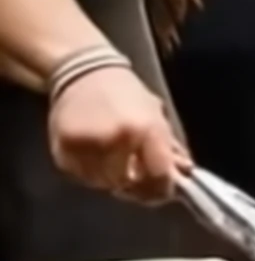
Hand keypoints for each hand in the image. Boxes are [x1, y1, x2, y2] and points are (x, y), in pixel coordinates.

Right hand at [48, 67, 190, 203]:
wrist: (85, 70)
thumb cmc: (126, 93)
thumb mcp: (156, 115)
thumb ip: (170, 147)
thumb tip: (185, 173)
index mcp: (146, 129)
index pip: (159, 175)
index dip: (163, 187)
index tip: (163, 189)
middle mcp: (118, 138)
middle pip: (129, 183)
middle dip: (135, 183)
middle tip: (135, 174)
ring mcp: (88, 144)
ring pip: (103, 183)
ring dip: (110, 179)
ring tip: (113, 160)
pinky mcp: (64, 147)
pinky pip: (80, 176)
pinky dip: (88, 172)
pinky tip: (94, 156)